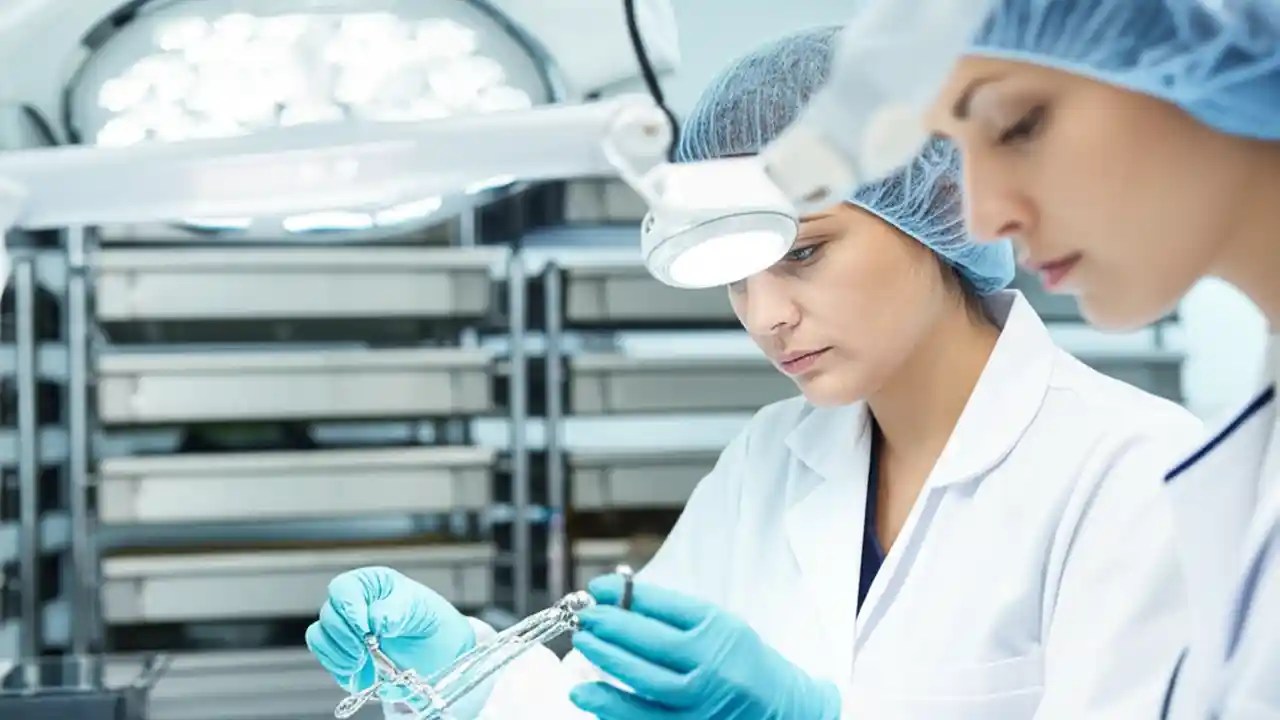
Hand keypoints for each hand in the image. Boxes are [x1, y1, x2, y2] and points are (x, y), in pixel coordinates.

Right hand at [305, 566, 475, 694]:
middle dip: (347, 637)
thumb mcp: (419, 606)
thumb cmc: (427, 618)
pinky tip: (361, 672)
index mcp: (368, 584)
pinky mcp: (342, 655)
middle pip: (328, 615)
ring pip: (319, 637)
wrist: (437, 650)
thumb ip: (396, 610)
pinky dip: (340, 668)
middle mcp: (351, 604)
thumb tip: (375, 620)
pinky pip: (326, 659)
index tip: (366, 629)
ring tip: (364, 662)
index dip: (349, 609)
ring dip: (340, 654)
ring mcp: (344, 631)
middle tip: (367, 650)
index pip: (342, 588)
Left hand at [569, 575, 840, 719]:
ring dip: (606, 661)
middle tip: (584, 617)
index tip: (597, 588)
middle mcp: (712, 667)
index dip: (625, 595)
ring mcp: (700, 703)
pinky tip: (586, 693)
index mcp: (720, 630)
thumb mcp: (718, 625)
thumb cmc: (741, 660)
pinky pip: (642, 719)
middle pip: (651, 644)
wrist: (782, 708)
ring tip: (583, 645)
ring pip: (644, 683)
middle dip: (610, 626)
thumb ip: (670, 613)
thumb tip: (614, 597)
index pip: (665, 607)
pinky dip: (611, 707)